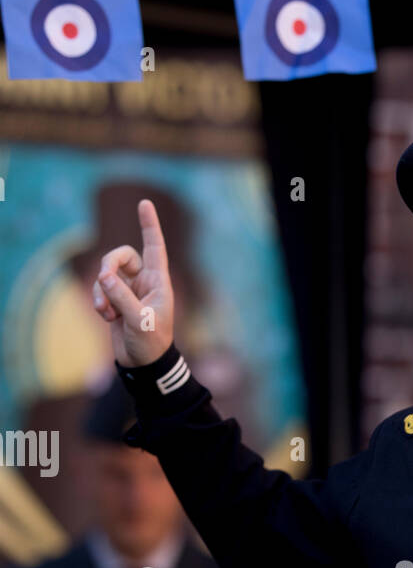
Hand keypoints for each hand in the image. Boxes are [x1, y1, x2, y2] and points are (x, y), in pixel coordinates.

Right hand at [92, 198, 173, 366]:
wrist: (144, 364)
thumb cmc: (151, 343)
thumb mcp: (139, 320)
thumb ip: (121, 296)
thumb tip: (103, 276)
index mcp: (159, 282)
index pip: (155, 247)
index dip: (150, 225)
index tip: (144, 203)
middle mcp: (145, 282)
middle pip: (122, 256)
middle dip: (109, 264)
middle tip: (103, 280)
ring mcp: (129, 291)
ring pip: (107, 274)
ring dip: (101, 290)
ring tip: (105, 312)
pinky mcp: (116, 301)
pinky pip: (100, 290)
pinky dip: (98, 301)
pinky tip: (105, 317)